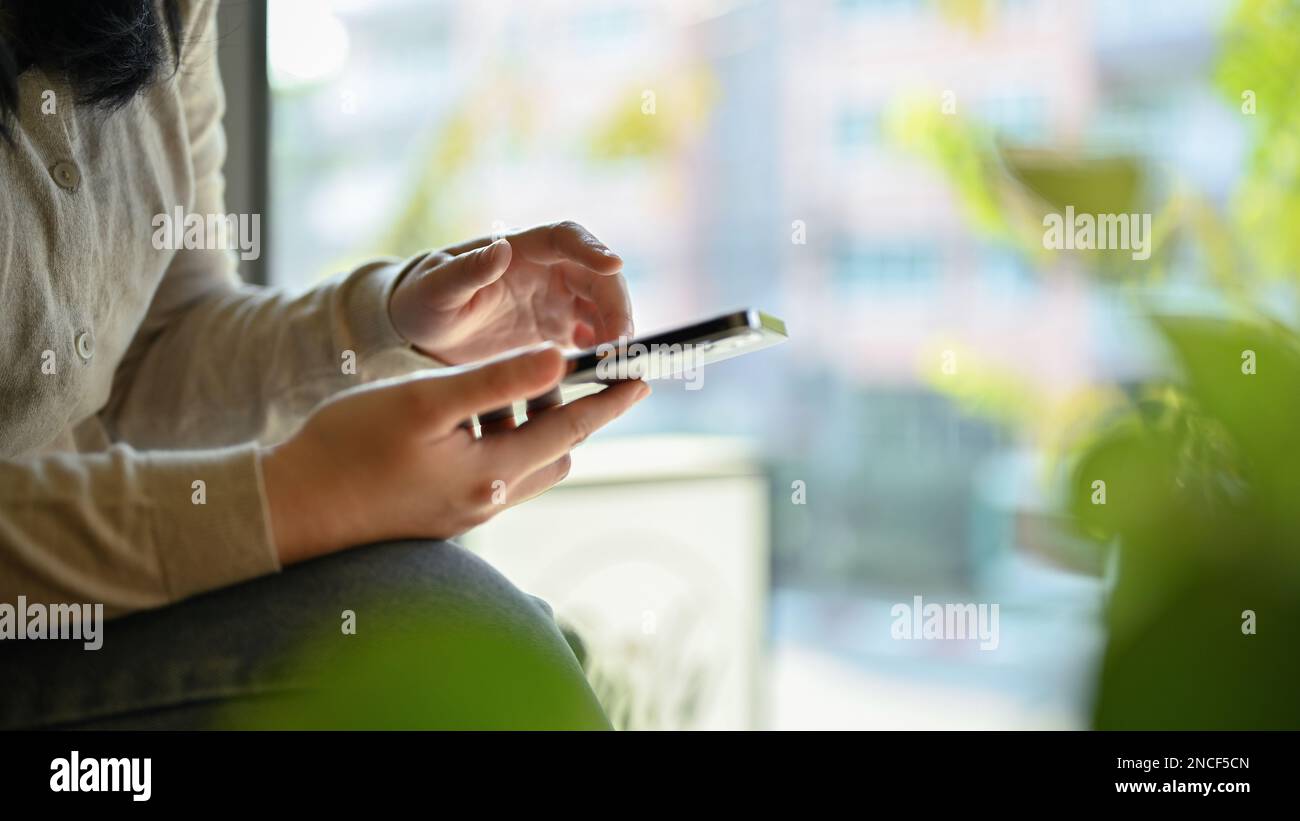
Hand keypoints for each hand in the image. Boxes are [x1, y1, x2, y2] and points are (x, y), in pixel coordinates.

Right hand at [261, 347, 648, 565]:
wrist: (290, 508)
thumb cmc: (350, 446)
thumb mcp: (427, 401)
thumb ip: (499, 380)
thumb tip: (561, 357)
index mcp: (493, 474)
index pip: (572, 430)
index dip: (610, 401)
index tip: (643, 378)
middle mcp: (488, 501)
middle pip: (554, 450)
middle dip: (565, 408)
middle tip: (551, 366)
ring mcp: (465, 513)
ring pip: (523, 464)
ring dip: (526, 424)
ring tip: (496, 385)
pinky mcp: (442, 516)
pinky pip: (492, 474)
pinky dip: (497, 440)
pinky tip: (462, 416)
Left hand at [388, 220, 633, 363]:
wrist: (421, 331)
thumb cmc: (424, 299)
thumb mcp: (437, 287)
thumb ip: (467, 270)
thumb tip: (500, 249)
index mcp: (520, 249)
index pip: (565, 238)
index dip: (592, 248)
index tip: (614, 265)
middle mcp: (546, 270)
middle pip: (597, 277)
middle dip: (616, 305)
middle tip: (621, 342)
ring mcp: (555, 299)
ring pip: (602, 306)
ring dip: (616, 330)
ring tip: (617, 362)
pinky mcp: (556, 329)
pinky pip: (592, 334)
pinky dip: (604, 348)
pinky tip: (602, 368)